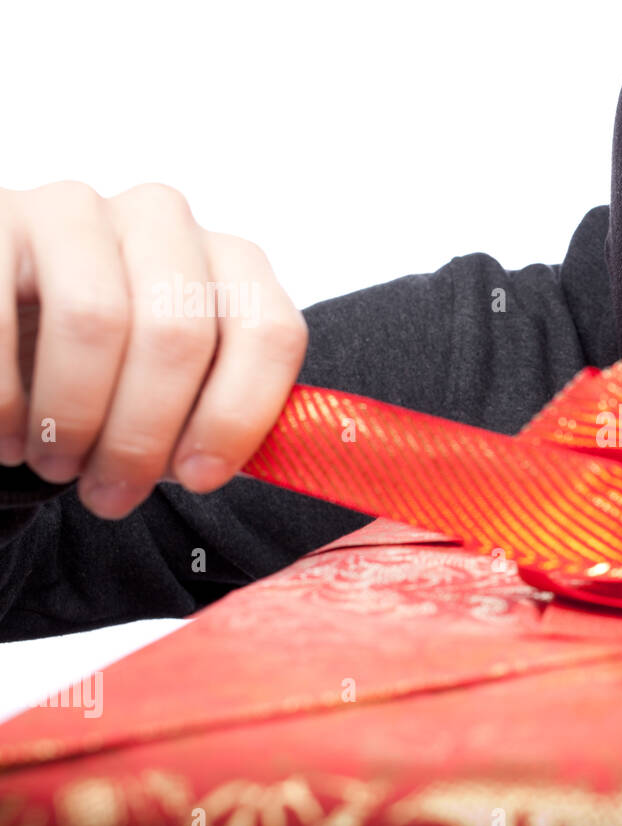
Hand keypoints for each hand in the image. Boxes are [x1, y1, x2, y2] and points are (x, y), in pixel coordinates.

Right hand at [0, 181, 306, 517]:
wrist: (15, 325)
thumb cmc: (115, 371)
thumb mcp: (181, 393)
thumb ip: (220, 421)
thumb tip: (219, 467)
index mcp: (232, 262)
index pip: (269, 332)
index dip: (238, 416)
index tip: (199, 478)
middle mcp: (165, 221)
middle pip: (179, 334)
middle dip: (143, 435)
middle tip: (112, 493)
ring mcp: (79, 210)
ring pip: (95, 320)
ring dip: (73, 418)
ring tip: (59, 465)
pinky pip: (3, 315)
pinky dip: (8, 398)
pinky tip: (10, 435)